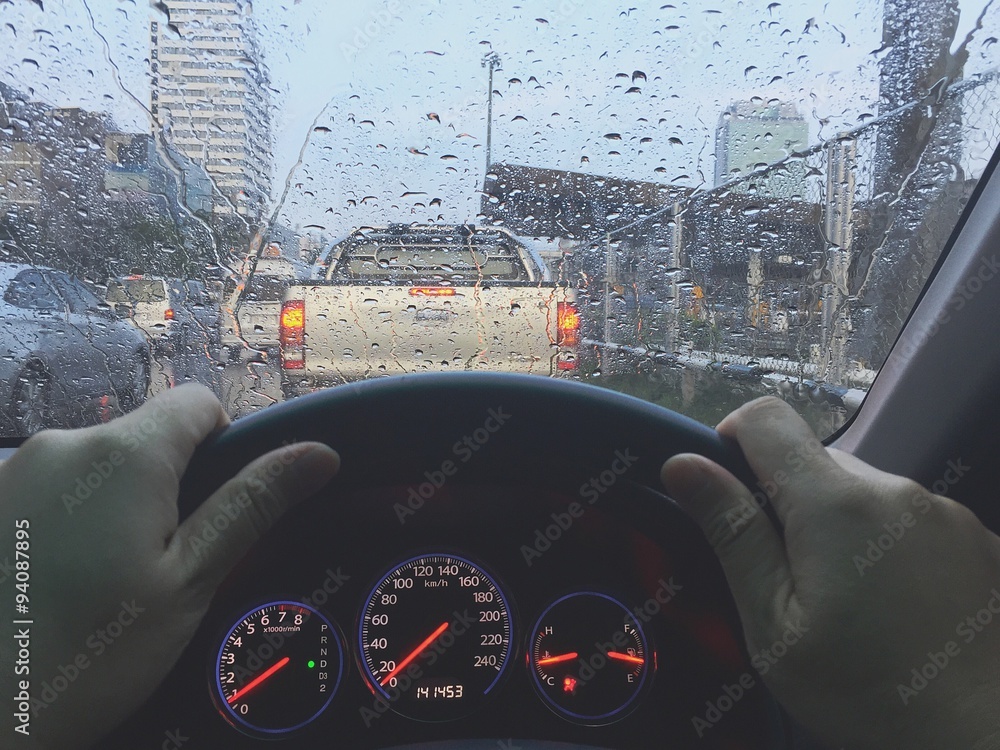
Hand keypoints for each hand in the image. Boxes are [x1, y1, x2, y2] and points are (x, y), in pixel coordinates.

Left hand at [0, 384, 338, 748]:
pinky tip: (57, 584)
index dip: (223, 446)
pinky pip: (55, 489)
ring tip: (103, 585)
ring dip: (118, 506)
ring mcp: (14, 469)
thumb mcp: (188, 584)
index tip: (213, 514)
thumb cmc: (87, 655)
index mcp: (124, 454)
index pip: (198, 401)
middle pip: (148, 437)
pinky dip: (72, 521)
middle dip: (168, 487)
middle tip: (160, 568)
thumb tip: (320, 452)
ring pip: (101, 466)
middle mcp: (64, 441)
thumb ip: (252, 506)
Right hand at [661, 396, 999, 749]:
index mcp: (835, 504)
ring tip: (849, 601)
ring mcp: (943, 512)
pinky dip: (887, 545)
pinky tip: (894, 605)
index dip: (733, 439)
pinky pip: (909, 518)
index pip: (767, 418)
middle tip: (790, 579)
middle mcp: (895, 490)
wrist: (985, 737)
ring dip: (840, 526)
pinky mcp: (975, 537)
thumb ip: (733, 535)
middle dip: (789, 504)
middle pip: (815, 462)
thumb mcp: (774, 625)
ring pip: (863, 492)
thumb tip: (683, 465)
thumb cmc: (872, 693)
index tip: (729, 491)